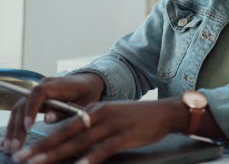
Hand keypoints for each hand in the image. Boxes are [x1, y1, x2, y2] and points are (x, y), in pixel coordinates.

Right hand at [3, 73, 104, 154]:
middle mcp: (43, 85)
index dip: (31, 109)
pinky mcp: (33, 99)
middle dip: (18, 125)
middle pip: (24, 103)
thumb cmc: (88, 93)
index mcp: (57, 84)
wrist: (88, 83)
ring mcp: (36, 92)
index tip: (28, 126)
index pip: (39, 93)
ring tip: (10, 147)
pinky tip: (9, 140)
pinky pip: (21, 111)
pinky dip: (15, 125)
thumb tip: (47, 118)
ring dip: (13, 128)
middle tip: (17, 145)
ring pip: (19, 108)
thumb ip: (66, 111)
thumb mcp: (84, 103)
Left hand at [11, 99, 186, 163]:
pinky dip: (90, 158)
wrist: (165, 113)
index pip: (63, 128)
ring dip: (57, 154)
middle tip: (22, 159)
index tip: (24, 153)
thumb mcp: (111, 117)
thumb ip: (92, 127)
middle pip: (66, 135)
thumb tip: (72, 144)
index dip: (42, 141)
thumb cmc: (137, 118)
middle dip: (42, 149)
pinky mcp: (124, 135)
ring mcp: (111, 125)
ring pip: (79, 142)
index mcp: (93, 111)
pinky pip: (104, 149)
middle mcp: (99, 116)